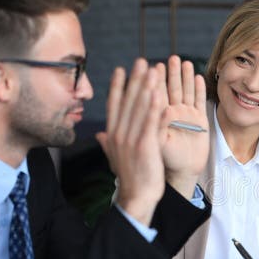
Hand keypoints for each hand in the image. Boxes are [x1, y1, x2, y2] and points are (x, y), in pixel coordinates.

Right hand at [96, 59, 165, 225]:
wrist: (137, 197)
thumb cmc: (130, 178)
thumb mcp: (115, 157)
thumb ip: (107, 143)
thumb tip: (99, 134)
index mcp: (112, 135)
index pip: (114, 105)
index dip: (117, 86)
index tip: (121, 69)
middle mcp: (119, 134)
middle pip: (127, 101)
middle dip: (135, 80)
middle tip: (142, 61)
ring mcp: (131, 139)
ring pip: (140, 108)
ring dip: (147, 87)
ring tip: (153, 70)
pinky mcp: (145, 146)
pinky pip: (151, 123)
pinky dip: (154, 108)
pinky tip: (159, 94)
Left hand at [160, 55, 208, 198]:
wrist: (181, 173)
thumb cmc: (164, 160)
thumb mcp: (159, 145)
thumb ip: (159, 127)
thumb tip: (163, 110)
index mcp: (158, 117)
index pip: (154, 95)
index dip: (154, 80)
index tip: (153, 66)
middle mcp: (172, 114)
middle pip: (171, 89)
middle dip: (170, 74)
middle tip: (171, 58)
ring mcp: (186, 116)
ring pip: (185, 92)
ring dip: (184, 78)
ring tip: (184, 62)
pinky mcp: (200, 121)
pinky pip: (199, 102)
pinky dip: (199, 90)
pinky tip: (198, 77)